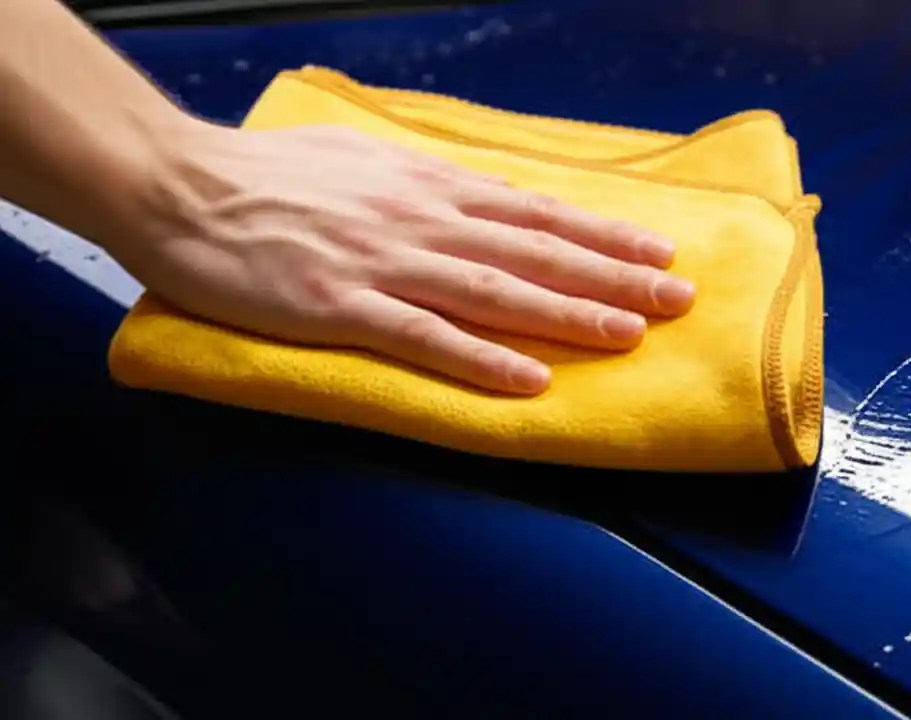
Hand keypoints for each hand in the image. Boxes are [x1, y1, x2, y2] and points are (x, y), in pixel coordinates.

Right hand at [122, 122, 695, 395]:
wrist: (182, 186)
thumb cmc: (272, 174)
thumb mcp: (365, 159)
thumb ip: (430, 182)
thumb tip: (489, 197)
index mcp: (428, 186)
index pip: (535, 212)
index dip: (602, 233)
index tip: (658, 251)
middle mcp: (421, 221)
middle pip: (534, 252)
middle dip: (612, 275)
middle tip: (676, 298)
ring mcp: (384, 265)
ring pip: (496, 292)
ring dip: (567, 314)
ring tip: (628, 334)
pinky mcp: (341, 309)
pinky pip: (424, 337)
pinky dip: (481, 359)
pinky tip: (529, 380)